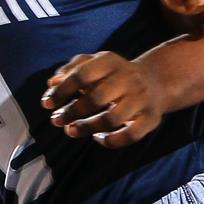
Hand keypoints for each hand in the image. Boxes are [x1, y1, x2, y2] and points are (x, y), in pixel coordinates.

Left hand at [42, 51, 164, 147]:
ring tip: (71, 130)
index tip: (47, 104)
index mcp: (111, 62)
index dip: (62, 90)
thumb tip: (51, 84)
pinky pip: (130, 135)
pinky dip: (111, 141)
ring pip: (112, 119)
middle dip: (72, 112)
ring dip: (87, 127)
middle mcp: (129, 79)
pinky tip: (97, 137)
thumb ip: (72, 70)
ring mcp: (141, 100)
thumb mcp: (96, 64)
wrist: (156, 81)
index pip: (82, 75)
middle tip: (56, 120)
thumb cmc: (115, 74)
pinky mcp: (151, 119)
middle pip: (97, 98)